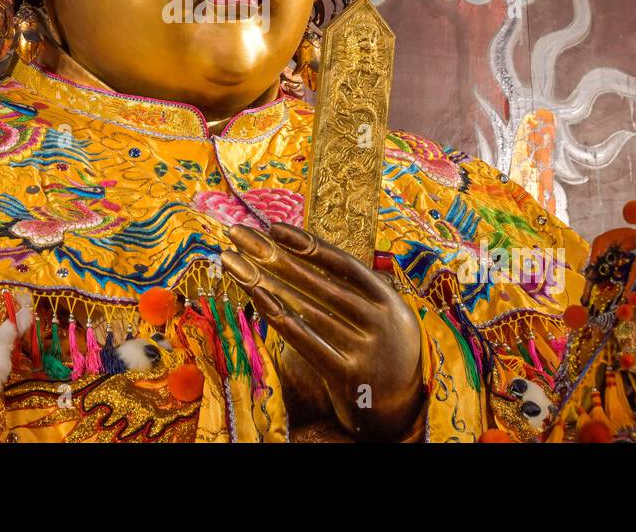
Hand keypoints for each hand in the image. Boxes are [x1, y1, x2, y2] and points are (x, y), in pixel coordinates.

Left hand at [222, 223, 424, 441]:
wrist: (402, 407)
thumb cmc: (381, 348)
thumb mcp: (383, 313)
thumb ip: (354, 288)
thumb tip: (305, 250)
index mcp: (387, 299)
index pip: (343, 264)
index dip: (308, 244)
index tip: (273, 227)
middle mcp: (379, 321)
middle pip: (316, 281)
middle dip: (272, 254)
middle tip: (238, 234)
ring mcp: (364, 350)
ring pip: (305, 308)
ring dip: (264, 281)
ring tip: (233, 262)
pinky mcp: (346, 376)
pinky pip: (306, 342)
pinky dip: (280, 318)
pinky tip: (257, 297)